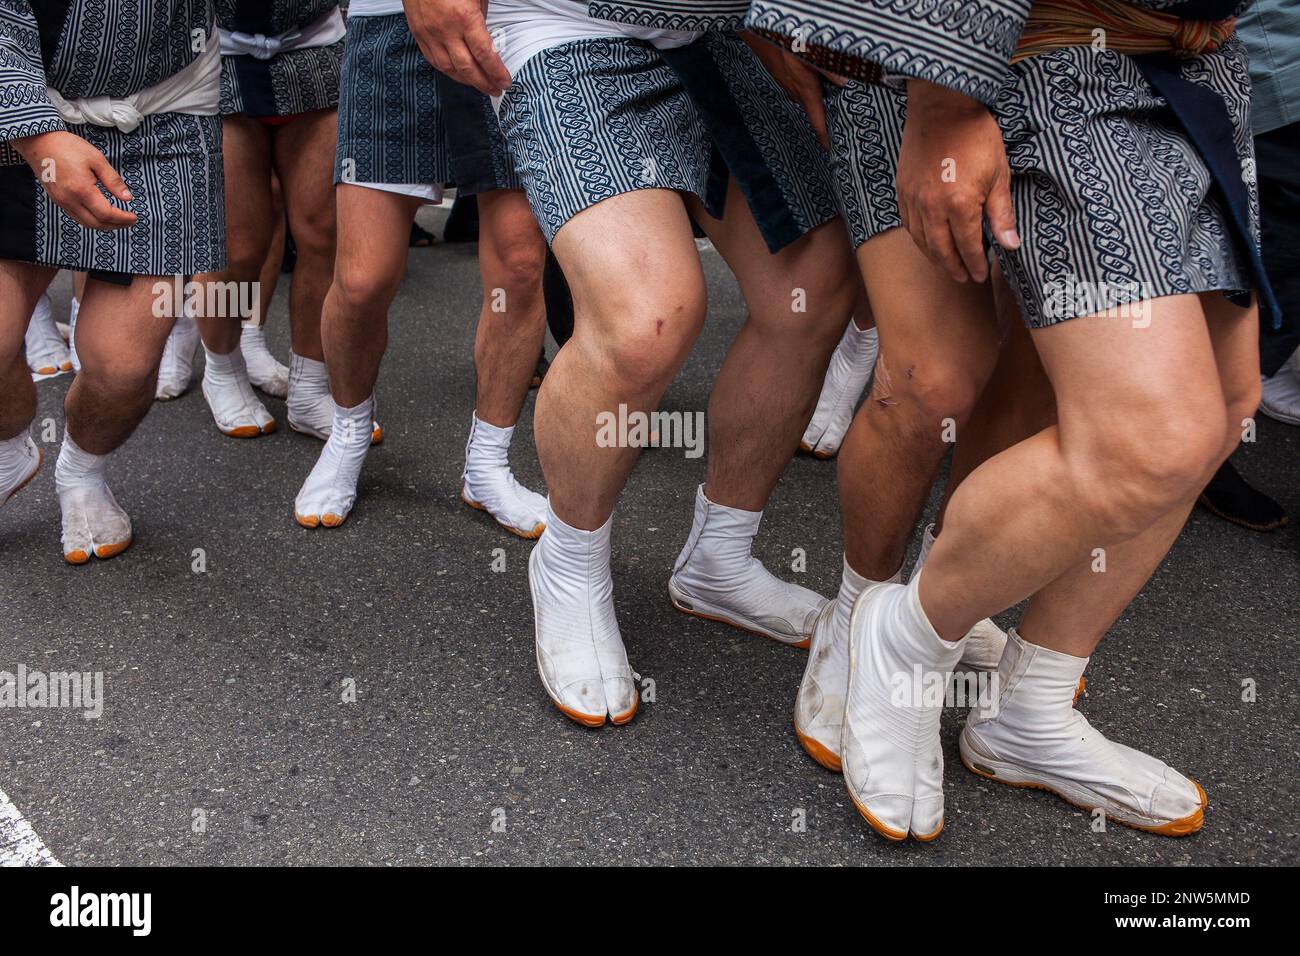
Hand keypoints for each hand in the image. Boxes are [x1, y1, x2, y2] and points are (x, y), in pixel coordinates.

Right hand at [12, 130, 136, 230]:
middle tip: (130, 221)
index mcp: (81, 189)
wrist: (39, 141)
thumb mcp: (97, 159)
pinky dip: (92, 220)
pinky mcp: (57, 200)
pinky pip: (77, 217)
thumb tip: (128, 198)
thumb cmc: (68, 147)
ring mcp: (61, 202)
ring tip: (119, 220)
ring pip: (86, 223)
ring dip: (105, 225)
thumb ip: (113, 181)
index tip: (135, 217)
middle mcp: (69, 200)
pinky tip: (102, 215)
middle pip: (97, 223)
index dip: (123, 218)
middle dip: (117, 225)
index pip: (106, 214)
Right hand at [403, 0, 510, 95]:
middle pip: (468, 68)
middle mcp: (446, 30)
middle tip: (496, 90)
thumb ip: (482, 18)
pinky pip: (433, 60)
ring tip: (480, 85)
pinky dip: (448, 71)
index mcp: (464, 18)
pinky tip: (458, 74)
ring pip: (449, 69)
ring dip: (467, 81)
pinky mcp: (418, 33)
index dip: (496, 72)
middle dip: (484, 83)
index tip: (505, 82)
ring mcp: (429, 34)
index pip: (484, 55)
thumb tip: (487, 40)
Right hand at [742, 33, 829, 149]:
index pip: (817, 122)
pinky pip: (800, 90)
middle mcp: (797, 93)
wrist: (760, 36)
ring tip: (832, 109)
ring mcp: (789, 86)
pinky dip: (810, 93)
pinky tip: (816, 84)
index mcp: (806, 91)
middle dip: (825, 122)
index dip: (824, 138)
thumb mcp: (812, 54)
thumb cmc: (786, 44)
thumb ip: (830, 69)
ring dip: (818, 105)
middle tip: (840, 130)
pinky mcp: (785, 77)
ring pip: (807, 100)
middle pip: (815, 113)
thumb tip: (846, 83)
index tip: (831, 151)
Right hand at [895, 80, 1017, 282]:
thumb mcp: (998, 174)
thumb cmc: (975, 135)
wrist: (942, 106)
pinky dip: (919, 238)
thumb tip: (1011, 245)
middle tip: (965, 278)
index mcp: (961, 205)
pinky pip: (908, 224)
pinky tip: (928, 242)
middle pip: (941, 251)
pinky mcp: (903, 190)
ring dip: (935, 257)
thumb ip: (1002, 214)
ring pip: (921, 241)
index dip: (976, 264)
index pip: (968, 247)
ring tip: (947, 265)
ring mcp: (914, 200)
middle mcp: (933, 208)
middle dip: (954, 268)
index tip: (981, 275)